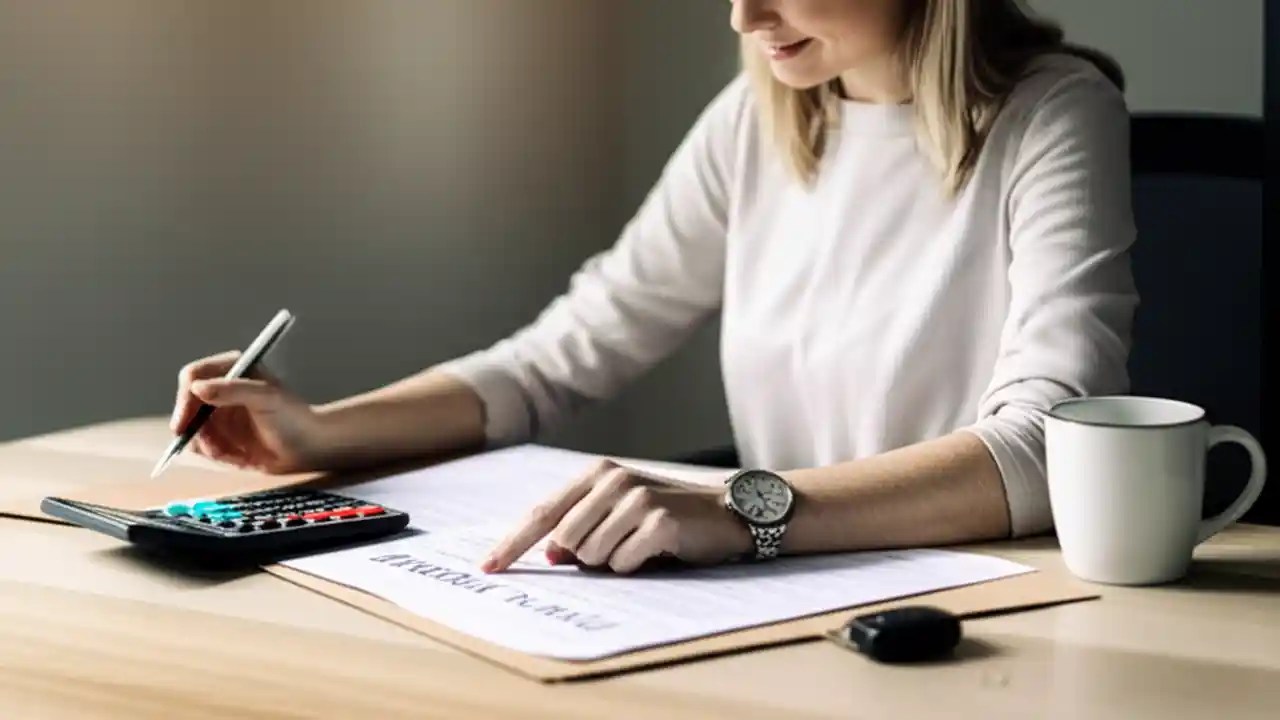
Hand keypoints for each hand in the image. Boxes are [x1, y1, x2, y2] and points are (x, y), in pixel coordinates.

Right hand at [171, 350, 326, 473]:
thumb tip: (198, 388)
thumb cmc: (293, 417)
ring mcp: (219, 413)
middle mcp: (221, 389)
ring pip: (191, 428)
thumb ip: (233, 391)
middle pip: (185, 404)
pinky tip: (237, 456)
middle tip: (200, 444)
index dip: (184, 398)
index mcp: (232, 369)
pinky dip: (214, 453)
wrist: (309, 446)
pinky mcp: (221, 436)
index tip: (185, 422)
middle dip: (190, 425)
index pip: (193, 376)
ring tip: (229, 452)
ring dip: (204, 443)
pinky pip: (202, 446)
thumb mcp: (266, 398)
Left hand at [481, 460, 753, 574]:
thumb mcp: (618, 512)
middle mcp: (612, 480)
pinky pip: (624, 564)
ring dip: (613, 561)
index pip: (542, 513)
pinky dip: (636, 566)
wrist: (725, 512)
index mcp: (596, 474)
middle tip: (620, 547)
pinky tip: (657, 549)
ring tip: (641, 545)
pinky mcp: (659, 520)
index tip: (487, 567)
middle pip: (565, 542)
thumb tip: (551, 556)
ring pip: (592, 555)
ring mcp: (636, 498)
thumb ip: (580, 527)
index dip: (512, 543)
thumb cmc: (667, 516)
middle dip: (585, 558)